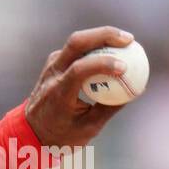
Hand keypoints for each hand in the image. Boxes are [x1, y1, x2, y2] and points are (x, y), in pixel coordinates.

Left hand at [24, 26, 133, 148]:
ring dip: (101, 36)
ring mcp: (51, 66)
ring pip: (75, 42)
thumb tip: (137, 88)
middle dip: (104, 35)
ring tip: (126, 41)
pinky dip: (95, 44)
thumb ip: (111, 107)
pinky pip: (76, 48)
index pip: (79, 70)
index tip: (124, 68)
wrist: (31, 131)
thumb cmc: (62, 134)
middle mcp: (52, 75)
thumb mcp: (89, 127)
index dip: (103, 64)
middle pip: (76, 43)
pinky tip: (113, 48)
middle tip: (129, 40)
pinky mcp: (54, 63)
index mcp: (57, 94)